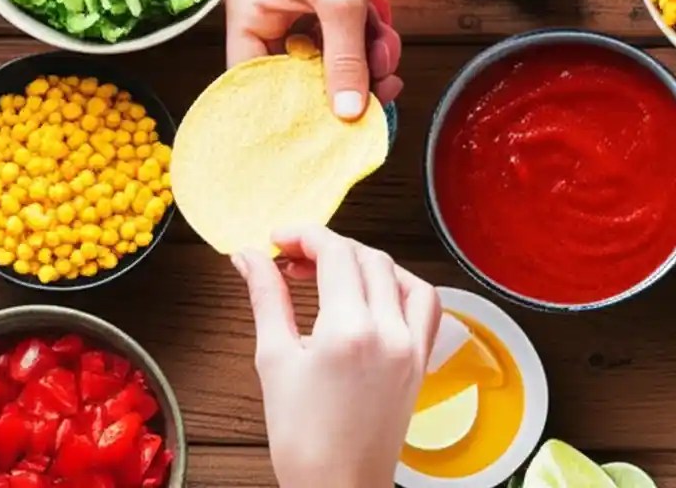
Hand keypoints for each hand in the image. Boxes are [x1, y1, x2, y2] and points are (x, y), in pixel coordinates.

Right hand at [225, 0, 403, 119]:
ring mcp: (294, 5)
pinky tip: (386, 29)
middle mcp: (265, 11)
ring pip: (326, 56)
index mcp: (250, 10)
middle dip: (342, 81)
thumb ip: (346, 61)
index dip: (282, 109)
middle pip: (296, 73)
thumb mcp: (345, 1)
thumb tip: (347, 116)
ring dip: (363, 59)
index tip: (318, 133)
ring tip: (390, 51)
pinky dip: (366, 38)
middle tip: (381, 92)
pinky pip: (340, 35)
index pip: (250, 79)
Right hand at [232, 226, 441, 487]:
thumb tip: (250, 258)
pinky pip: (425, 305)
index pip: (335, 252)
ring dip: (365, 261)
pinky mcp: (421, 362)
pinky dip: (402, 286)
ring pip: (398, 274)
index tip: (279, 241)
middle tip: (292, 260)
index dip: (304, 235)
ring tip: (331, 273)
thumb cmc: (303, 440)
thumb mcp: (273, 359)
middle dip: (327, 246)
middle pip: (366, 257)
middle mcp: (389, 333)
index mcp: (349, 331)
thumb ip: (266, 298)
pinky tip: (374, 292)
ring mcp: (411, 347)